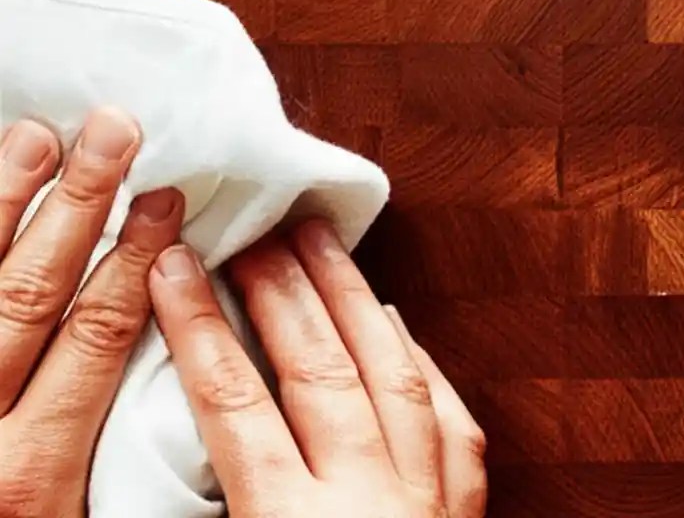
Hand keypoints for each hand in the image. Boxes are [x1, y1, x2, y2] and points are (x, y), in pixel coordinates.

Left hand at [0, 109, 183, 516]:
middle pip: (27, 294)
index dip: (133, 260)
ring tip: (33, 137)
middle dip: (76, 204)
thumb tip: (160, 385)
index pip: (96, 337)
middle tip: (112, 128)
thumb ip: (107, 463)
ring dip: (0, 206)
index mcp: (31, 472)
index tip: (165, 200)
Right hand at [149, 221, 486, 517]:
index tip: (175, 269)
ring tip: (325, 246)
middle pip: (321, 371)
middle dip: (284, 293)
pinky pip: (453, 422)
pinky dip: (423, 367)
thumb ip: (210, 506)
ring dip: (356, 303)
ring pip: (395, 377)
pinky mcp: (466, 511)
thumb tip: (179, 447)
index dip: (200, 329)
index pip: (235, 404)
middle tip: (258, 236)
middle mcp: (369, 501)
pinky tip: (401, 330)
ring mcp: (427, 500)